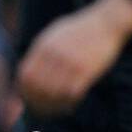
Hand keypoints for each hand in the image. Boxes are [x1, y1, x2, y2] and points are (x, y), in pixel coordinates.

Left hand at [17, 0, 131, 115]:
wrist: (106, 22)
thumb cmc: (80, 29)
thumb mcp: (54, 34)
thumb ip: (41, 51)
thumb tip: (27, 71)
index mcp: (43, 45)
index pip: (25, 75)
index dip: (25, 90)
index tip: (31, 98)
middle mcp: (54, 55)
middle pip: (38, 87)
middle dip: (39, 101)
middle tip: (45, 108)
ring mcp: (69, 62)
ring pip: (54, 93)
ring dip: (55, 104)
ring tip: (59, 107)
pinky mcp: (86, 70)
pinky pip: (71, 94)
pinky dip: (70, 102)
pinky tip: (72, 103)